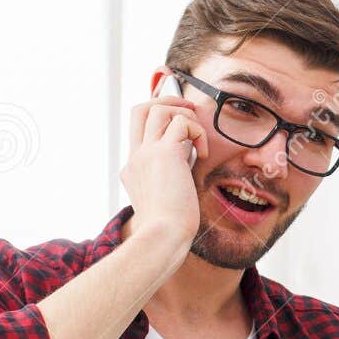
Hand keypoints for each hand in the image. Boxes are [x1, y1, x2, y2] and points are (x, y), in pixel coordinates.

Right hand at [121, 99, 208, 250]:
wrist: (163, 237)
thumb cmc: (170, 228)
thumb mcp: (168, 198)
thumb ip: (174, 177)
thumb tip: (191, 159)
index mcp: (134, 168)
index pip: (139, 130)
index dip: (159, 119)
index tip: (181, 124)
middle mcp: (136, 157)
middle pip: (140, 109)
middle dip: (167, 101)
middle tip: (190, 111)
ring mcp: (147, 154)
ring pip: (157, 108)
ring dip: (184, 114)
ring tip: (199, 137)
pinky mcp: (165, 154)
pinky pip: (182, 123)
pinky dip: (198, 132)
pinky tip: (203, 155)